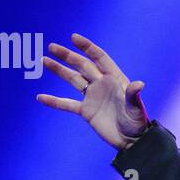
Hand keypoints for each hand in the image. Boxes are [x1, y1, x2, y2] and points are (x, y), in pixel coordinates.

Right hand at [36, 33, 148, 149]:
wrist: (131, 141)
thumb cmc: (137, 122)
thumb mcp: (136, 108)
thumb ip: (133, 95)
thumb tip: (139, 84)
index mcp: (115, 79)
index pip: (99, 58)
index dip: (87, 47)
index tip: (74, 38)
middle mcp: (102, 84)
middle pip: (82, 66)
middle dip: (68, 56)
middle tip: (52, 47)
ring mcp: (92, 97)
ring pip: (73, 80)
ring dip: (59, 71)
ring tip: (44, 61)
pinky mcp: (86, 111)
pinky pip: (67, 104)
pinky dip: (54, 101)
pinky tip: (40, 97)